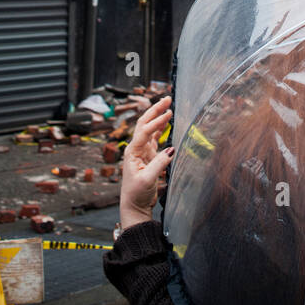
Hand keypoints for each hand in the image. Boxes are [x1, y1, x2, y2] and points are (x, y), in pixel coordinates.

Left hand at [119, 95, 173, 229]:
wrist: (134, 206)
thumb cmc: (136, 194)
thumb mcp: (147, 180)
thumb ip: (159, 164)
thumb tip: (171, 149)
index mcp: (132, 151)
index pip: (145, 131)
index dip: (156, 122)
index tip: (168, 114)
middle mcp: (136, 148)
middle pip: (144, 123)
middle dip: (155, 110)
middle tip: (167, 98)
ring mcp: (142, 151)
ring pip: (150, 128)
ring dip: (158, 116)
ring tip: (168, 105)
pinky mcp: (148, 156)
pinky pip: (155, 138)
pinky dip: (160, 128)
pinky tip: (166, 121)